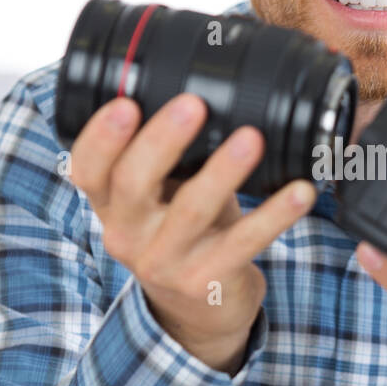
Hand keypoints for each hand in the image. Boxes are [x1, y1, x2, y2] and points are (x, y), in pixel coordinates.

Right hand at [69, 93, 316, 371]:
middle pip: (132, 182)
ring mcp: (165, 261)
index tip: (124, 102)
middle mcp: (127, 234)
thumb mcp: (164, 194)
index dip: (100, 136)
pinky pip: (243, 242)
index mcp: (110, 204)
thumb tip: (212, 73)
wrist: (200, 312)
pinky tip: (300, 191)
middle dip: (162, 139)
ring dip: (222, 170)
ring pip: (190, 210)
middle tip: (193, 103)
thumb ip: (172, 151)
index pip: (86, 168)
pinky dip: (275, 215)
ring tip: (251, 138)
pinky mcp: (206, 282)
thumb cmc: (185, 232)